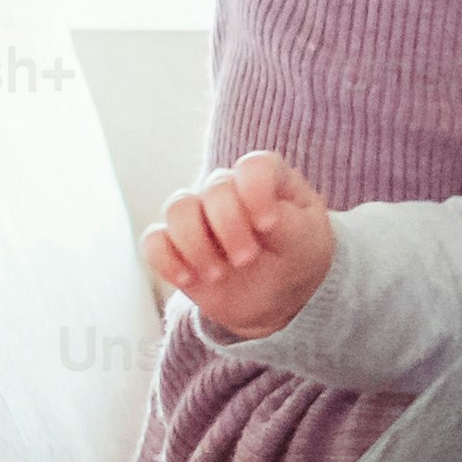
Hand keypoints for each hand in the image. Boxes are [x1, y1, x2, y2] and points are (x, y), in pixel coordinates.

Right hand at [146, 151, 337, 339]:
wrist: (278, 295)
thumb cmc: (298, 256)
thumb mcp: (307, 240)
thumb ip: (288, 223)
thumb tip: (259, 217)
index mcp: (266, 178)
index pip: (253, 166)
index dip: (255, 191)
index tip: (268, 225)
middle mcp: (228, 189)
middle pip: (214, 187)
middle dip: (229, 225)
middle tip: (247, 258)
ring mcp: (198, 214)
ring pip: (177, 208)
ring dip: (196, 244)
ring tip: (219, 275)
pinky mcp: (175, 244)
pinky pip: (153, 242)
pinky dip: (167, 260)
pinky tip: (189, 280)